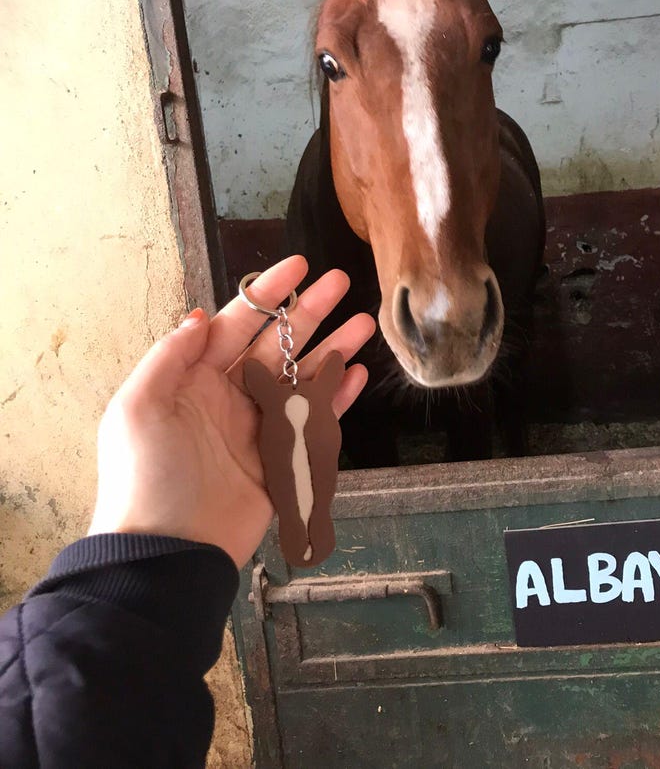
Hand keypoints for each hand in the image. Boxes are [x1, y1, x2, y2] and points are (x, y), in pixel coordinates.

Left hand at [88, 256, 374, 566]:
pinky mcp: (281, 462)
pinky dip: (336, 398)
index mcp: (193, 379)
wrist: (167, 552)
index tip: (298, 265)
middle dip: (308, 312)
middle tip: (340, 283)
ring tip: (363, 323)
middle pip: (276, 345)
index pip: (236, 324)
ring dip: (332, 350)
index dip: (267, 294)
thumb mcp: (138, 406)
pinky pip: (315, 422)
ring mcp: (258, 429)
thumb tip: (199, 316)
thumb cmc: (145, 475)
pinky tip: (355, 374)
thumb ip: (169, 355)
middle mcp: (228, 398)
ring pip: (301, 378)